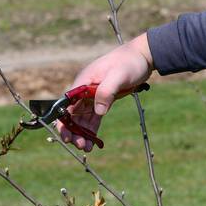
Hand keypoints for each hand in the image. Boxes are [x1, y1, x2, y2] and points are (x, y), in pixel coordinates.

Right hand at [57, 34, 153, 151]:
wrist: (142, 57)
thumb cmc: (129, 62)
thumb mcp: (118, 76)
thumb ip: (106, 92)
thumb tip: (98, 111)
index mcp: (83, 82)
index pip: (66, 104)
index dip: (64, 121)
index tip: (67, 135)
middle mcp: (84, 90)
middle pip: (72, 114)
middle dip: (73, 131)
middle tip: (80, 145)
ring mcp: (93, 96)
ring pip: (82, 119)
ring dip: (82, 133)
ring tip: (86, 148)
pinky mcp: (103, 101)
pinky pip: (94, 118)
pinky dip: (92, 130)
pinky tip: (93, 142)